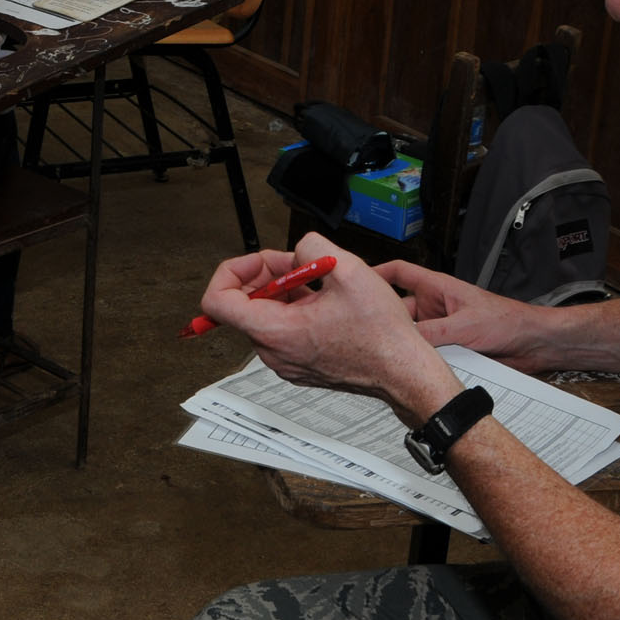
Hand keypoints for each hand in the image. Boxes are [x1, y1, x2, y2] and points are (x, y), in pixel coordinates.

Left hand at [198, 234, 461, 422]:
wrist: (404, 372)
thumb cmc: (381, 336)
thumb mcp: (348, 270)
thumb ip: (311, 247)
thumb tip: (300, 249)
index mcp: (274, 332)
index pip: (215, 302)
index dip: (232, 271)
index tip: (259, 261)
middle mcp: (273, 351)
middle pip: (243, 304)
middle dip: (267, 274)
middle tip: (298, 263)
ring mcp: (285, 361)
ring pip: (266, 315)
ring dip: (284, 290)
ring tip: (317, 280)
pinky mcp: (299, 364)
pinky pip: (283, 330)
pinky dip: (295, 309)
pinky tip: (324, 300)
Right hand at [376, 261, 564, 372]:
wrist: (532, 344)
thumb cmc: (508, 321)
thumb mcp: (463, 326)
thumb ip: (431, 334)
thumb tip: (402, 342)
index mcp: (437, 288)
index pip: (398, 273)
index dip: (375, 274)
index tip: (355, 283)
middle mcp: (435, 307)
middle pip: (398, 311)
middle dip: (385, 322)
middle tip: (368, 334)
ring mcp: (440, 329)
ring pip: (411, 336)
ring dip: (405, 346)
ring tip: (390, 355)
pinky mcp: (448, 349)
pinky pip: (425, 355)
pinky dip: (418, 362)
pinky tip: (411, 370)